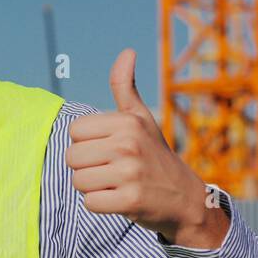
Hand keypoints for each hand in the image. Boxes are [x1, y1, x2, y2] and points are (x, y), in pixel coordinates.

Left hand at [66, 48, 228, 248]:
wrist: (186, 198)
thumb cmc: (155, 155)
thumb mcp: (141, 118)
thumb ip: (125, 87)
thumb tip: (127, 52)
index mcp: (126, 122)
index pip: (74, 131)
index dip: (87, 143)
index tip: (109, 148)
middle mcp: (128, 144)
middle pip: (71, 157)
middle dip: (87, 167)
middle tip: (112, 169)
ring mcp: (130, 173)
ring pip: (78, 181)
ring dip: (93, 187)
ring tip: (116, 184)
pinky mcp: (130, 200)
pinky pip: (90, 203)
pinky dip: (101, 205)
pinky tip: (120, 199)